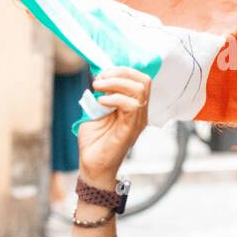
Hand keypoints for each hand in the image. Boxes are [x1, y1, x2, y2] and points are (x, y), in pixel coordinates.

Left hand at [76, 66, 150, 185]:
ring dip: (116, 83)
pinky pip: (132, 105)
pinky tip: (100, 102)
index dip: (122, 71)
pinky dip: (115, 98)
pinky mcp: (131, 129)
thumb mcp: (95, 111)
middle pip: (144, 81)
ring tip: (97, 87)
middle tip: (99, 79)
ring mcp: (138, 121)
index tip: (101, 74)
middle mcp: (140, 112)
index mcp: (134, 106)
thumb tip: (99, 78)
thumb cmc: (94, 141)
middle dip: (120, 73)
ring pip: (140, 90)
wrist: (92, 165)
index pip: (140, 79)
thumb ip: (101, 95)